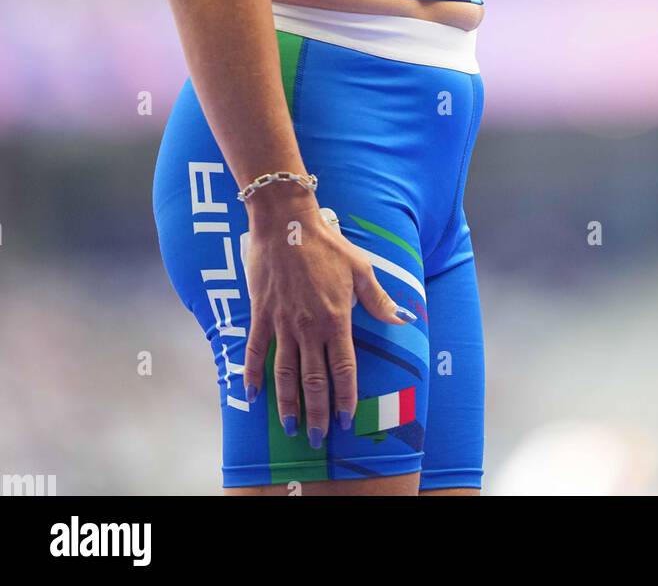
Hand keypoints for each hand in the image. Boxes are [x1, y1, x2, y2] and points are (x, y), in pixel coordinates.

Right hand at [241, 190, 414, 444]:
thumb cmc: (327, 243)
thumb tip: (403, 319)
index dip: (345, 397)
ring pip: (285, 372)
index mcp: (336, 318)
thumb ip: (378, 299)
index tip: (346, 420)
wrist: (286, 223)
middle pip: (314, 379)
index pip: (343, 368)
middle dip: (316, 412)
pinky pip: (255, 350)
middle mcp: (309, 327)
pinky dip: (252, 374)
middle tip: (316, 437)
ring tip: (290, 426)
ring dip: (288, 402)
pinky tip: (251, 394)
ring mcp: (283, 323)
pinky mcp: (261, 314)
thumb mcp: (361, 268)